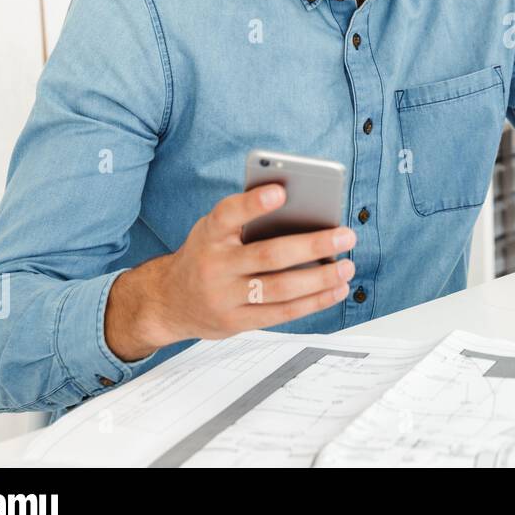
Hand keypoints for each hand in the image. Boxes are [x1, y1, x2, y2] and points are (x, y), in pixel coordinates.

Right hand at [105, 184, 356, 360]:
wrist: (167, 301)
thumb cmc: (206, 255)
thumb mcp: (214, 231)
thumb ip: (247, 221)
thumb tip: (305, 212)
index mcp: (208, 234)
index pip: (227, 214)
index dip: (253, 203)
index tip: (281, 192)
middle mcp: (214, 266)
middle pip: (268, 256)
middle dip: (312, 245)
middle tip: (345, 235)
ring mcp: (224, 298)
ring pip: (280, 289)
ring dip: (320, 278)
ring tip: (347, 266)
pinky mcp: (236, 322)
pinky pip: (281, 314)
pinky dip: (313, 302)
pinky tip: (335, 290)